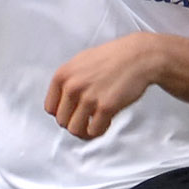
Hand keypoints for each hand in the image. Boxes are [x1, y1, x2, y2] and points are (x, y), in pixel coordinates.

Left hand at [45, 35, 165, 140]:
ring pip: (75, 130)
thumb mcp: (81, 61)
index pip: (50, 108)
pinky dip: (99, 130)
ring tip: (95, 124)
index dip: (62, 114)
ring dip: (85, 131)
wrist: (138, 56)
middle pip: (62, 121)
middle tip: (86, 121)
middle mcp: (72, 87)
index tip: (71, 115)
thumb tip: (63, 100)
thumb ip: (69, 80)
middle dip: (74, 123)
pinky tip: (107, 121)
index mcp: (63, 75)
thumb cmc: (113, 57)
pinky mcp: (105, 107)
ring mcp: (88, 98)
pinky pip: (94, 131)